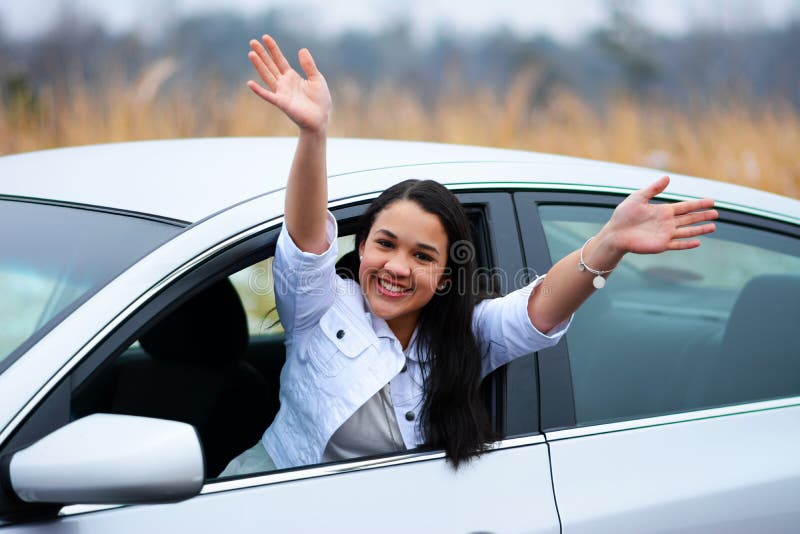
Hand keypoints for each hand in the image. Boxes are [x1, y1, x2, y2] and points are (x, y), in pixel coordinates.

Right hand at [247, 35, 331, 132]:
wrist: (320, 119)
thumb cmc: (320, 101)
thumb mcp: (317, 79)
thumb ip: (309, 65)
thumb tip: (301, 49)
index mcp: (292, 77)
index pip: (279, 60)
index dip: (273, 49)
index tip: (265, 37)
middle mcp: (284, 84)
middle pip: (270, 66)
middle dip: (262, 54)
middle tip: (252, 41)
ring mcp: (281, 93)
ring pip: (267, 76)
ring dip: (259, 66)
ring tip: (251, 54)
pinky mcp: (282, 103)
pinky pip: (268, 96)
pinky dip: (259, 91)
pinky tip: (250, 83)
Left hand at [603, 176, 717, 253]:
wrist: (614, 234)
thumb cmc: (623, 215)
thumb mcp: (638, 198)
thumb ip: (653, 189)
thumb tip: (668, 177)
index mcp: (663, 211)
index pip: (685, 206)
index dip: (698, 204)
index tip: (711, 201)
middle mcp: (666, 223)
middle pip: (689, 219)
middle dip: (703, 216)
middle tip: (716, 213)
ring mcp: (665, 234)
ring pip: (687, 232)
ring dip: (700, 229)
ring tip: (713, 227)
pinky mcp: (660, 245)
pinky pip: (677, 245)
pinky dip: (687, 244)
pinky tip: (698, 242)